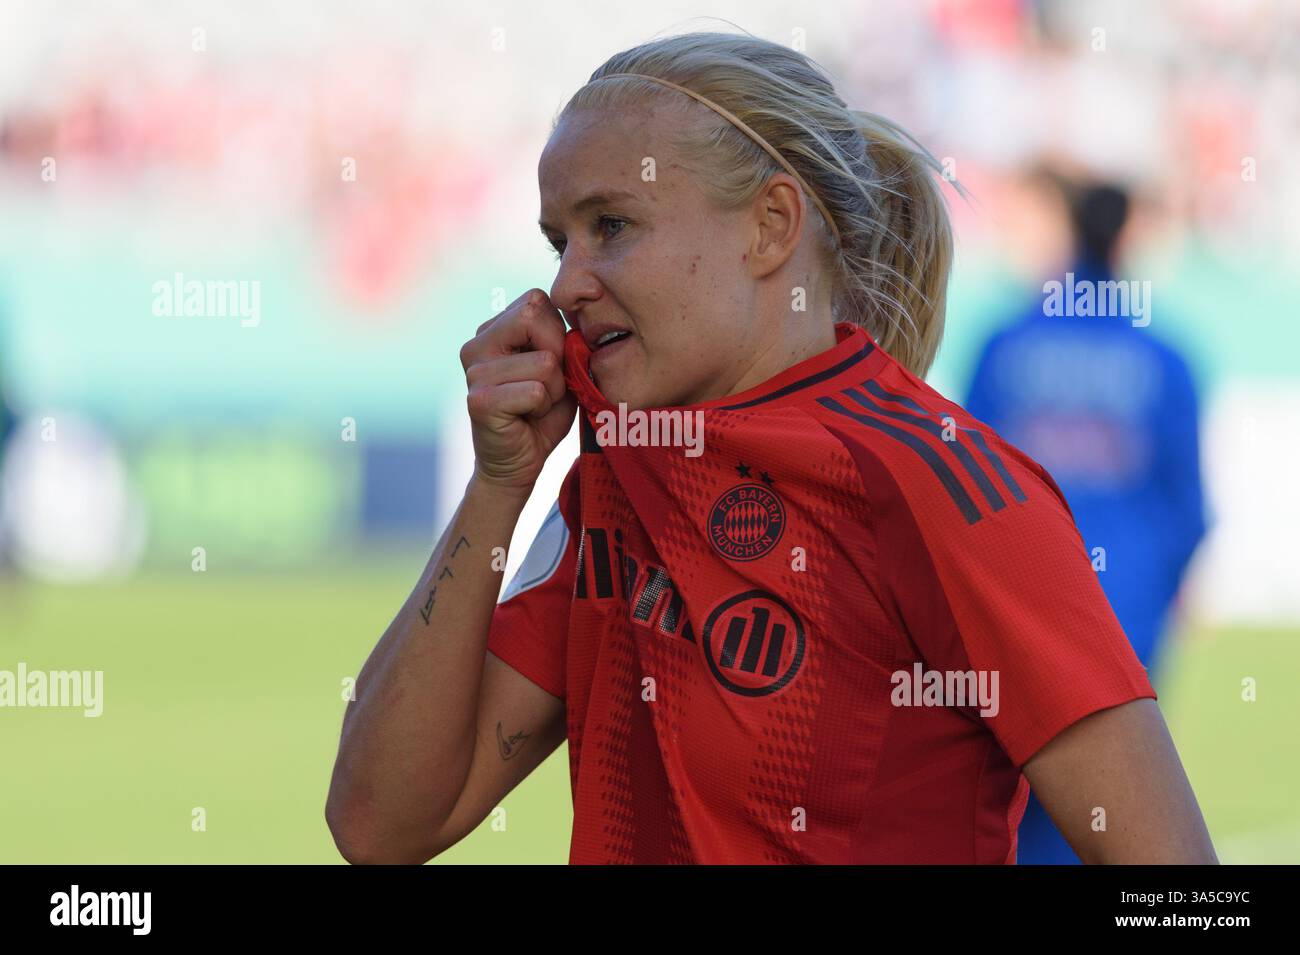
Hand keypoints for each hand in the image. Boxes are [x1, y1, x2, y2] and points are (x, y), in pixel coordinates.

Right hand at [459, 289, 576, 492]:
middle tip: (544, 386)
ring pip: (545, 361)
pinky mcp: (479, 400)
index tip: (550, 365)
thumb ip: (563, 341)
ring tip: (534, 405)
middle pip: (535, 317)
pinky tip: (526, 418)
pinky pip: (535, 391)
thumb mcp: (560, 369)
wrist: (517, 464)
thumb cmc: (541, 414)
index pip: (536, 300)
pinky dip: (543, 407)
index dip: (557, 332)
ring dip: (553, 390)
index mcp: (492, 331)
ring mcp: (474, 372)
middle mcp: (475, 345)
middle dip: (557, 355)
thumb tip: (576, 328)